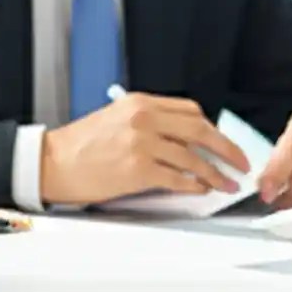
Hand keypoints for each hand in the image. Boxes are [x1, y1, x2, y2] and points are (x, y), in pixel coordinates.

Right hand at [40, 93, 250, 204]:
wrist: (52, 162)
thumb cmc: (79, 145)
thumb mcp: (115, 118)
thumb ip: (148, 122)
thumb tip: (183, 140)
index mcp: (138, 103)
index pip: (190, 110)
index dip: (212, 128)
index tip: (223, 141)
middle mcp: (142, 119)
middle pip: (200, 130)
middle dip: (227, 148)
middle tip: (239, 162)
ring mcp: (141, 144)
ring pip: (193, 158)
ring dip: (215, 173)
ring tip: (225, 183)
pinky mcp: (137, 170)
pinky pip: (177, 178)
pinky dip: (194, 185)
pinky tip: (200, 189)